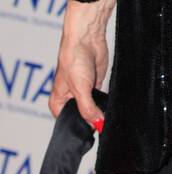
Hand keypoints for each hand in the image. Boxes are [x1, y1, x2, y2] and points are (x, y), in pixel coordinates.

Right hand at [49, 0, 115, 125]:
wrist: (87, 39)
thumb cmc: (74, 59)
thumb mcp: (80, 89)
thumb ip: (88, 109)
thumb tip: (98, 125)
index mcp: (58, 103)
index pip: (68, 124)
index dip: (80, 129)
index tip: (93, 133)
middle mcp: (69, 100)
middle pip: (82, 119)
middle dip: (92, 121)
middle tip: (102, 123)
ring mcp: (83, 93)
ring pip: (93, 110)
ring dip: (100, 112)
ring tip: (107, 114)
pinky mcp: (95, 86)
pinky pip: (101, 101)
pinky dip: (105, 104)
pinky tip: (111, 107)